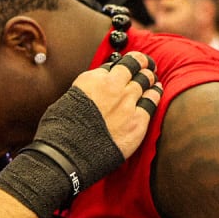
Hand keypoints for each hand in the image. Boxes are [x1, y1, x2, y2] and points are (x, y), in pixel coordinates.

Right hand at [0, 50, 160, 217]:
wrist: (68, 155)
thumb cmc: (62, 132)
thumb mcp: (68, 100)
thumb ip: (86, 90)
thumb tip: (95, 90)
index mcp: (92, 79)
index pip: (115, 64)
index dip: (124, 63)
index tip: (128, 62)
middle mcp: (112, 87)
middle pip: (134, 68)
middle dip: (140, 66)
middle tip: (145, 66)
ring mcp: (127, 103)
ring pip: (145, 81)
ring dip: (148, 77)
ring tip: (151, 77)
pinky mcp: (138, 121)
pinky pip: (152, 101)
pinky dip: (155, 93)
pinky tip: (156, 91)